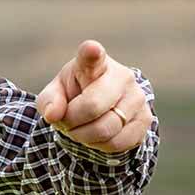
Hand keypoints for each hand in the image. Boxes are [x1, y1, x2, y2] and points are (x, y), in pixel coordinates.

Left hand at [34, 40, 152, 153]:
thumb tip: (52, 115)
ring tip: (81, 128)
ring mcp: (137, 97)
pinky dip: (100, 146)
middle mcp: (121, 76)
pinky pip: (118, 142)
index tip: (92, 49)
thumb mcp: (55, 94)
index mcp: (93, 63)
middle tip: (67, 120)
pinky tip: (97, 135)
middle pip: (92, 106)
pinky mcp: (146, 118)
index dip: (92, 53)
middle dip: (72, 121)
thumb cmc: (74, 95)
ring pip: (105, 129)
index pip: (93, 57)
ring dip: (84, 136)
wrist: (101, 108)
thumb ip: (49, 101)